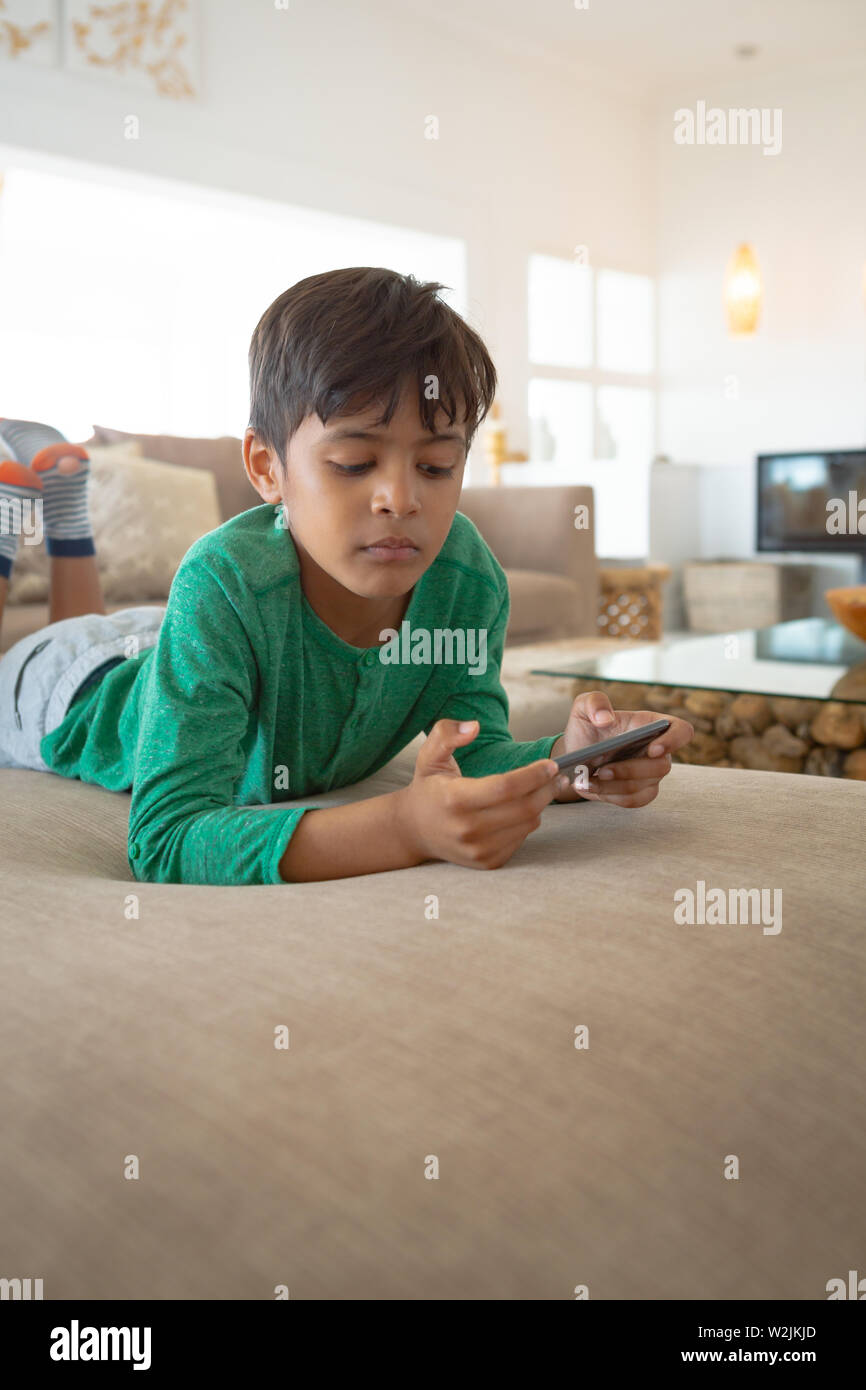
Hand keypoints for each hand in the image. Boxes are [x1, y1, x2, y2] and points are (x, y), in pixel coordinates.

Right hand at [402, 718, 558, 868]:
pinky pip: (521, 839)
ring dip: (542, 804)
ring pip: (527, 825)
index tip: (551, 765)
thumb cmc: (428, 787)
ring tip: (547, 788)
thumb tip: (474, 726)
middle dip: (547, 789)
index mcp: (454, 799)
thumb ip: (447, 734)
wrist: (413, 830)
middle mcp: (467, 829)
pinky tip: (525, 808)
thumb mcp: (429, 755)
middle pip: (523, 808)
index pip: (505, 787)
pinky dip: (529, 821)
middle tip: (558, 775)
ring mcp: (478, 849)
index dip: (533, 775)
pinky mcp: (487, 862)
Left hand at [551, 690, 693, 807]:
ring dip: (613, 786)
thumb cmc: (587, 729)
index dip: (674, 741)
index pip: (681, 731)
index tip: (653, 749)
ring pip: (643, 787)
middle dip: (629, 770)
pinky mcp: (639, 793)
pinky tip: (589, 787)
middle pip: (661, 766)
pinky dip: (609, 796)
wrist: (576, 755)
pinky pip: (632, 800)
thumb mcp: (583, 708)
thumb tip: (605, 718)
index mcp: (650, 725)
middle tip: (602, 770)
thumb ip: (593, 702)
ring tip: (585, 780)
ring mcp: (650, 774)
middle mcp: (656, 751)